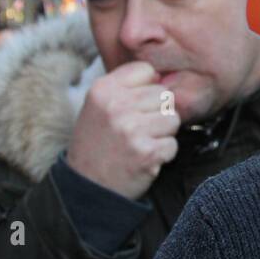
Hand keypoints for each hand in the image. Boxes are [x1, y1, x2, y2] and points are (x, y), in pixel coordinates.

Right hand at [65, 61, 180, 199]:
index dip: (147, 88)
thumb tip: (160, 76)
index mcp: (103, 90)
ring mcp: (132, 129)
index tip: (137, 105)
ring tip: (142, 143)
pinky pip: (172, 144)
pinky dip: (163, 154)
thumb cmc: (96, 144)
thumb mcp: (98, 107)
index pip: (146, 70)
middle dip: (157, 113)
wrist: (87, 187)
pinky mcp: (147, 152)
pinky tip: (145, 158)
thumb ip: (125, 88)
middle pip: (164, 95)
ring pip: (173, 118)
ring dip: (163, 134)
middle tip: (139, 130)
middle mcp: (117, 106)